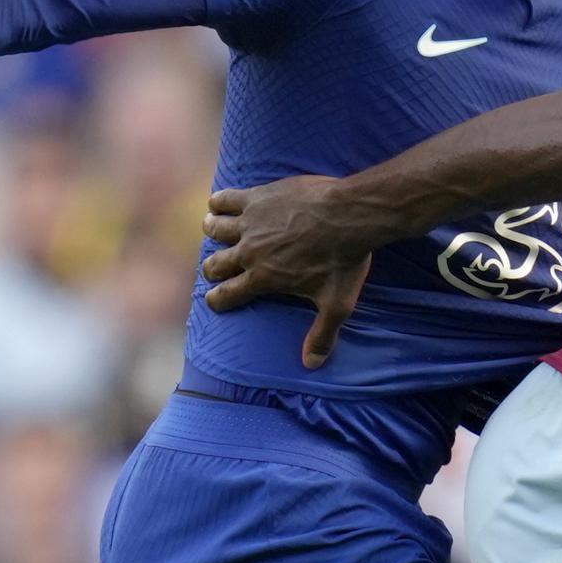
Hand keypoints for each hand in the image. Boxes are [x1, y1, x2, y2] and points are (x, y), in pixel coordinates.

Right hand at [201, 175, 374, 366]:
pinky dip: (218, 202)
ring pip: (215, 228)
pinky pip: (225, 199)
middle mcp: (250, 252)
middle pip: (216, 263)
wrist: (349, 215)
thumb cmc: (343, 260)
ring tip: (214, 230)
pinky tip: (218, 202)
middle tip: (216, 268)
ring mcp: (250, 222)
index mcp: (263, 278)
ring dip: (213, 231)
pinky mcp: (257, 197)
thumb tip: (312, 365)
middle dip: (213, 269)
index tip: (214, 300)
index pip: (227, 295)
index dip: (217, 300)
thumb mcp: (337, 305)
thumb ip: (322, 336)